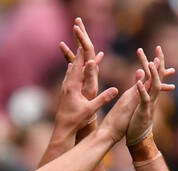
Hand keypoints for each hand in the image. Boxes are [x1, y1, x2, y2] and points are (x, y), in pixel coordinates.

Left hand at [54, 18, 116, 134]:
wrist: (62, 130)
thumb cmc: (76, 120)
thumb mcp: (91, 109)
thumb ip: (103, 98)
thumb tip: (115, 90)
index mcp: (74, 86)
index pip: (80, 64)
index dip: (84, 50)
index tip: (85, 37)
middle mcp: (68, 84)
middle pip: (74, 61)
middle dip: (78, 47)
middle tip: (79, 33)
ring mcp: (65, 88)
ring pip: (71, 68)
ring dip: (78, 57)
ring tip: (80, 46)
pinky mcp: (66, 92)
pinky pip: (71, 76)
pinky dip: (75, 68)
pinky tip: (75, 66)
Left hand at [127, 46, 175, 145]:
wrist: (137, 139)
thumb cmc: (135, 121)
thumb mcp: (136, 101)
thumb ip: (139, 87)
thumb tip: (141, 73)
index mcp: (149, 93)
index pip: (153, 74)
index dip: (154, 61)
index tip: (154, 48)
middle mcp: (152, 97)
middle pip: (158, 76)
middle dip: (159, 61)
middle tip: (159, 47)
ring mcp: (149, 104)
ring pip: (155, 86)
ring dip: (153, 74)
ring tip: (150, 62)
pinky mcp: (143, 112)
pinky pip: (144, 100)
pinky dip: (141, 91)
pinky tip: (138, 83)